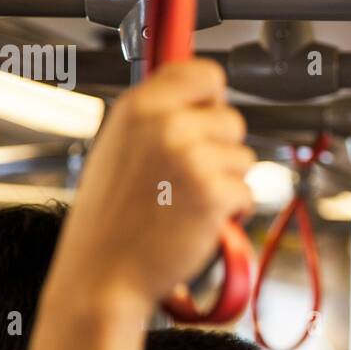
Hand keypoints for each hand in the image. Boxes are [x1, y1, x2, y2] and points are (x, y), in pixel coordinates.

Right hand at [49, 59, 254, 310]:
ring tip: (188, 203)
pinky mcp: (214, 194)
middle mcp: (165, 126)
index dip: (212, 99)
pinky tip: (199, 223)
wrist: (103, 276)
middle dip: (221, 150)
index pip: (204, 73)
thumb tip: (200, 98)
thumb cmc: (109, 222)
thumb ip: (157, 118)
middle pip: (231, 119)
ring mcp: (192, 159)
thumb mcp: (118, 148)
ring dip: (227, 182)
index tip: (205, 117)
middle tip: (189, 179)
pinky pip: (247, 193)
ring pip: (244, 157)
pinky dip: (232, 212)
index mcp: (138, 107)